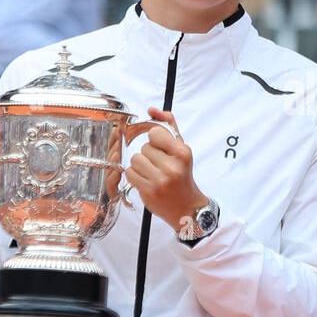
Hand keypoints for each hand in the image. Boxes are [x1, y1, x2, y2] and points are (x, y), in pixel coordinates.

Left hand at [124, 108, 207, 232]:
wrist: (186, 206)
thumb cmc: (182, 176)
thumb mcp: (181, 149)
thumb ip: (169, 125)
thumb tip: (152, 110)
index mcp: (182, 152)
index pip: (155, 133)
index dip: (155, 140)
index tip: (162, 149)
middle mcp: (173, 166)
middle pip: (144, 148)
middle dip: (149, 155)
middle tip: (159, 165)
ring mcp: (160, 179)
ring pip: (135, 160)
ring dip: (140, 166)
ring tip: (152, 173)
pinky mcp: (149, 191)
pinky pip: (130, 173)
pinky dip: (135, 176)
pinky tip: (146, 181)